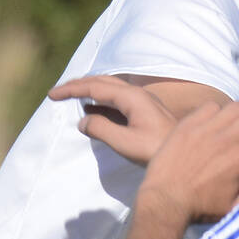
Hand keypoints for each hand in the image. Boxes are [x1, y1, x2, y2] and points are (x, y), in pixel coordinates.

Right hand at [49, 75, 175, 163]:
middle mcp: (137, 94)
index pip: (95, 86)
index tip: (52, 95)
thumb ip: (101, 129)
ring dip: (89, 90)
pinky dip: (100, 100)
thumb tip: (83, 120)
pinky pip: (117, 99)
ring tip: (71, 96)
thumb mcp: (125, 142)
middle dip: (79, 84)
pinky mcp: (144, 111)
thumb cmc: (156, 150)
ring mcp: (142, 101)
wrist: (187, 156)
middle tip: (58, 92)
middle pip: (102, 81)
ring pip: (110, 88)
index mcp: (131, 97)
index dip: (72, 89)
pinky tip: (93, 109)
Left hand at [143, 101, 238, 222]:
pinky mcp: (188, 125)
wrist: (164, 201)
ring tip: (234, 126)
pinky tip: (213, 126)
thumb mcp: (236, 207)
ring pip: (236, 107)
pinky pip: (211, 106)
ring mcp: (206, 130)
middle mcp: (226, 141)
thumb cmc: (202, 207)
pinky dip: (217, 113)